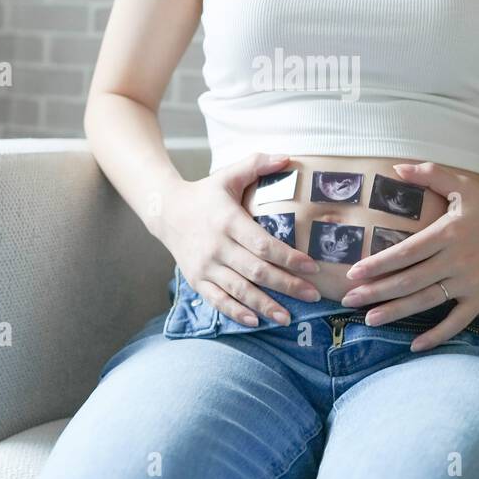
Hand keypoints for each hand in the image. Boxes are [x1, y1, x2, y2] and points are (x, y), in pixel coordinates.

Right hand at [155, 152, 321, 326]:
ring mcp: (205, 266)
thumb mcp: (228, 175)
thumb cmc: (205, 194)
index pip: (263, 244)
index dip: (289, 258)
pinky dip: (236, 313)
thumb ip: (257, 164)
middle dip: (287, 285)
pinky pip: (218, 300)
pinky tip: (255, 321)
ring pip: (239, 290)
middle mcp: (216, 246)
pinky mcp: (196, 279)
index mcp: (228, 221)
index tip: (312, 267)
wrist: (166, 211)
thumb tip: (288, 158)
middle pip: (256, 271)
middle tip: (313, 295)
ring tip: (289, 318)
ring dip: (265, 305)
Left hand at [340, 161, 478, 350]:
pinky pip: (457, 321)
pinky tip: (415, 345)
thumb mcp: (462, 186)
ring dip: (396, 312)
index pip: (406, 252)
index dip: (378, 264)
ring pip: (426, 301)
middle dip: (376, 292)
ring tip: (369, 319)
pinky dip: (437, 335)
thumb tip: (396, 168)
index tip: (353, 273)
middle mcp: (457, 260)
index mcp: (448, 233)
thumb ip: (429, 174)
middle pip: (410, 280)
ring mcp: (470, 283)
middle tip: (349, 299)